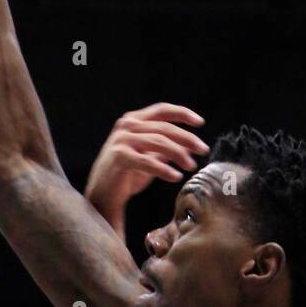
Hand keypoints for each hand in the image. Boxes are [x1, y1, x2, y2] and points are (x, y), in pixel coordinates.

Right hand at [85, 102, 207, 224]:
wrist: (103, 196)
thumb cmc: (126, 176)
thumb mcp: (150, 158)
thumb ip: (165, 149)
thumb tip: (189, 146)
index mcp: (134, 120)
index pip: (162, 110)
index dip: (182, 114)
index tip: (200, 123)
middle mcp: (127, 126)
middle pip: (164, 128)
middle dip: (187, 138)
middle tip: (202, 150)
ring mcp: (122, 140)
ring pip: (159, 142)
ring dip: (179, 154)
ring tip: (191, 166)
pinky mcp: (119, 156)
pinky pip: (147, 161)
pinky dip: (164, 169)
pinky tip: (176, 177)